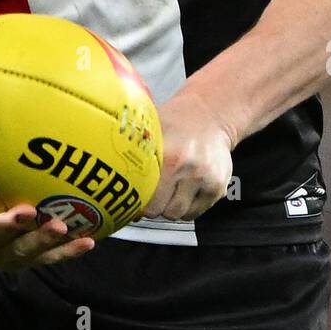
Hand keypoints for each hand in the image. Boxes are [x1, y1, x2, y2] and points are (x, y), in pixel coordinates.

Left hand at [137, 87, 235, 221]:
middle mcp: (188, 168)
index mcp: (168, 155)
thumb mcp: (151, 129)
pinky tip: (183, 190)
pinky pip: (194, 214)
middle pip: (159, 210)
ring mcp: (205, 179)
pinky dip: (186, 208)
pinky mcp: (217, 188)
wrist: (210, 115)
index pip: (144, 195)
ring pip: (177, 215)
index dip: (134, 200)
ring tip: (169, 189)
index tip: (130, 199)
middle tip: (151, 192)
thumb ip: (134, 153)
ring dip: (169, 207)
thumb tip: (113, 180)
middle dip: (152, 205)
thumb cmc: (176, 122)